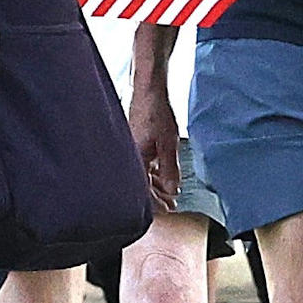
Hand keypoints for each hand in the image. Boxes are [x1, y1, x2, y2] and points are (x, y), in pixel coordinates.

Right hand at [129, 74, 183, 210]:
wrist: (148, 91)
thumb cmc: (156, 112)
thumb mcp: (169, 143)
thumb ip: (170, 168)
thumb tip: (172, 190)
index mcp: (135, 160)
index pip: (143, 190)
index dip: (155, 203)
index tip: (167, 211)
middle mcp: (130, 157)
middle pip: (142, 185)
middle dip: (156, 197)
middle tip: (171, 207)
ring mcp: (132, 150)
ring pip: (143, 175)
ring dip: (157, 185)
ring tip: (170, 195)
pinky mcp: (136, 144)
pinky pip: (144, 164)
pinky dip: (154, 172)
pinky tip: (163, 176)